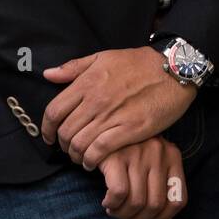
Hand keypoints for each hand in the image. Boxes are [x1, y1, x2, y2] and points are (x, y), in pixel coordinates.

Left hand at [41, 46, 196, 167]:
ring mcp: (113, 115)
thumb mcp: (103, 56)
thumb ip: (74, 67)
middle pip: (65, 131)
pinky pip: (101, 150)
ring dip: (76, 156)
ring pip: (80, 144)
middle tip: (68, 148)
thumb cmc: (138, 63)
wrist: (172, 70)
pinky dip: (92, 160)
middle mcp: (96, 100)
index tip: (49, 136)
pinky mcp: (130, 129)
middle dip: (62, 145)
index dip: (46, 128)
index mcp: (88, 81)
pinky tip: (93, 162)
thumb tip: (48, 75)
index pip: (54, 111)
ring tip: (81, 157)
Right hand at [98, 136, 187, 218]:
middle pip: (155, 205)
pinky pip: (119, 193)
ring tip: (115, 211)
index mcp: (172, 155)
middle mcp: (158, 152)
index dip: (163, 218)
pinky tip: (107, 202)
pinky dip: (113, 205)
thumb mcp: (150, 169)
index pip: (178, 200)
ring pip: (136, 202)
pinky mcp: (116, 155)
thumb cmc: (129, 153)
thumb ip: (161, 196)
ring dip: (123, 215)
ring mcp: (138, 152)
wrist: (100, 130)